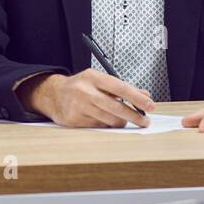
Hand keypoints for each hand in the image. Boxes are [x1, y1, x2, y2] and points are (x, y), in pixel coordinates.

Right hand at [20, 69, 153, 127]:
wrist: (53, 95)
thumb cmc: (81, 87)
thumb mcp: (100, 81)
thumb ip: (122, 87)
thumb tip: (145, 95)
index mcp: (93, 77)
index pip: (120, 87)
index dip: (137, 98)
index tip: (150, 105)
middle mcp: (84, 91)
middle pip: (116, 107)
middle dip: (134, 116)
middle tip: (145, 121)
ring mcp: (78, 106)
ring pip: (108, 120)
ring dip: (121, 122)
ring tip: (124, 120)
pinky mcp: (74, 120)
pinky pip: (98, 127)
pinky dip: (106, 125)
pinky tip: (105, 120)